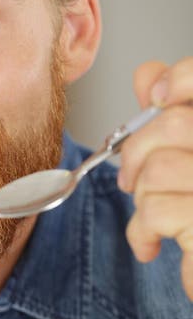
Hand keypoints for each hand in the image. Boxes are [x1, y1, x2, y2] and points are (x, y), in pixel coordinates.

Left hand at [118, 57, 192, 299]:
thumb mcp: (188, 159)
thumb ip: (172, 115)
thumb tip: (149, 74)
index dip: (179, 79)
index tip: (155, 97)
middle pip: (171, 125)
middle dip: (136, 154)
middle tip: (132, 180)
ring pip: (157, 169)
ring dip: (140, 196)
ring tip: (152, 215)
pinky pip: (157, 211)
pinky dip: (141, 231)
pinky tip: (152, 244)